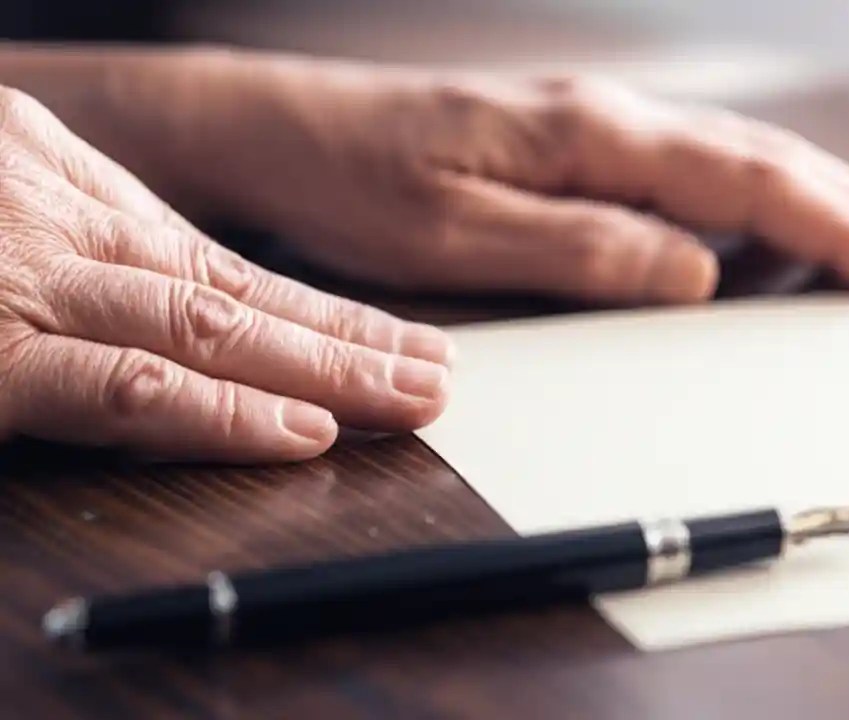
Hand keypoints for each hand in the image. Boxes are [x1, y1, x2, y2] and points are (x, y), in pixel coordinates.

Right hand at [0, 88, 451, 462]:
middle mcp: (63, 227)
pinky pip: (126, 386)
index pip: (219, 259)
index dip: (317, 310)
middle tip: (436, 374)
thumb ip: (56, 235)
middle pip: (240, 290)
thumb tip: (135, 288)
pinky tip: (303, 431)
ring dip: (325, 370)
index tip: (395, 340)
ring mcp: (33, 286)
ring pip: (214, 327)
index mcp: (60, 185)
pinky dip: (221, 412)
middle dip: (349, 341)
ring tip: (411, 400)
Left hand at [159, 52, 848, 302]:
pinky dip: (762, 198)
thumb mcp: (456, 235)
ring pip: (740, 160)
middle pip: (767, 160)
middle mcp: (609, 121)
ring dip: (826, 199)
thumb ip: (584, 249)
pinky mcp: (580, 146)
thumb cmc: (354, 183)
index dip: (843, 228)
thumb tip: (700, 268)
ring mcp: (598, 129)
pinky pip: (697, 169)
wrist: (284, 128)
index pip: (749, 183)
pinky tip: (784, 223)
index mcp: (591, 138)